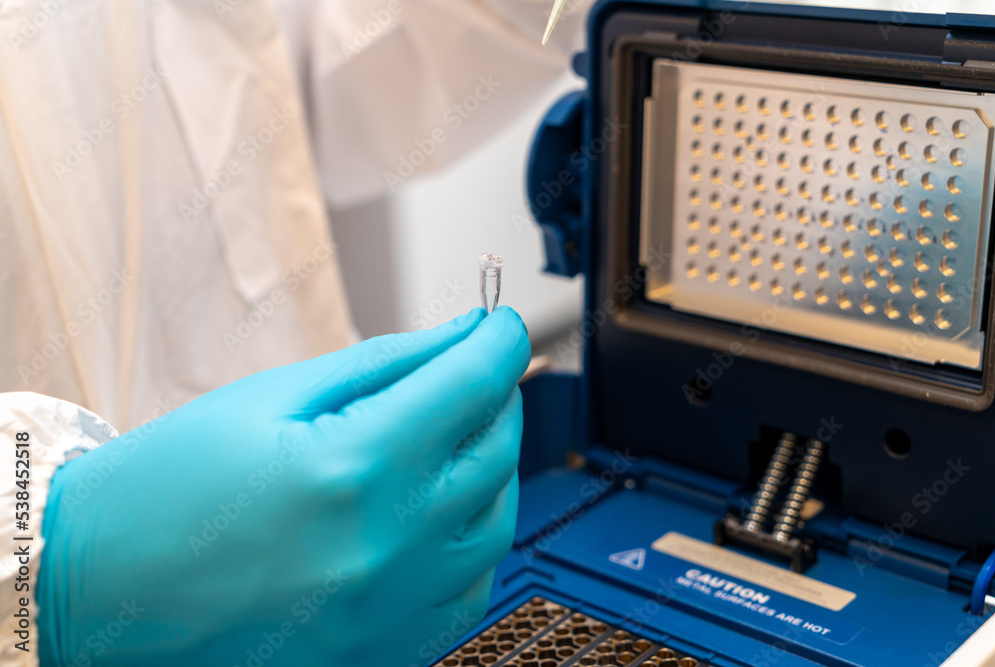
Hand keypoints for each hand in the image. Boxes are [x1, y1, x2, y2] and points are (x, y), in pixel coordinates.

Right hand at [37, 307, 529, 665]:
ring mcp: (392, 612)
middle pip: (496, 448)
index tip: (501, 322)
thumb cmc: (162, 493)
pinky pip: (472, 587)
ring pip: (498, 519)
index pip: (473, 383)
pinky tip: (440, 509)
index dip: (500, 339)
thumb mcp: (272, 398)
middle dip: (495, 393)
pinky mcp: (386, 653)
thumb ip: (385, 364)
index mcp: (353, 470)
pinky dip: (473, 536)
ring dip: (492, 464)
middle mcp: (387, 549)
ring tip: (453, 435)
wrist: (94, 595)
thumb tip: (459, 337)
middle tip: (472, 370)